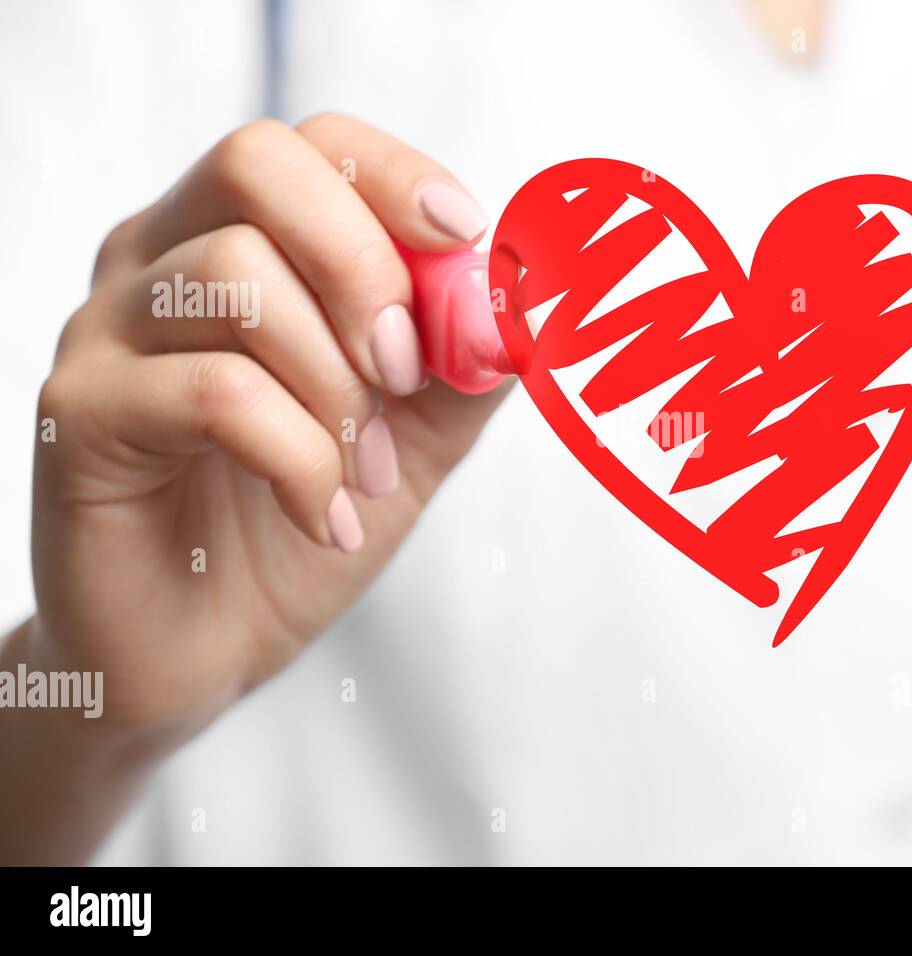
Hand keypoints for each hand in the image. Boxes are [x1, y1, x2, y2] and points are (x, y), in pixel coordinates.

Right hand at [29, 114, 507, 734]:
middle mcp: (158, 262)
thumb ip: (466, 360)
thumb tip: (527, 296)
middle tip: (399, 372)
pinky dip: (299, 460)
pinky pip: (214, 391)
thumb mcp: (415, 433)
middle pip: (257, 164)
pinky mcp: (80, 413)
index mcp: (237, 243)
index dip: (399, 177)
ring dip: (335, 387)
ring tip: (360, 473)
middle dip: (363, 266)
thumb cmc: (301, 517)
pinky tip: (320, 515)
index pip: (313, 145)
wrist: (206, 646)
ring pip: (236, 278)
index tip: (466, 240)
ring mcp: (107, 331)